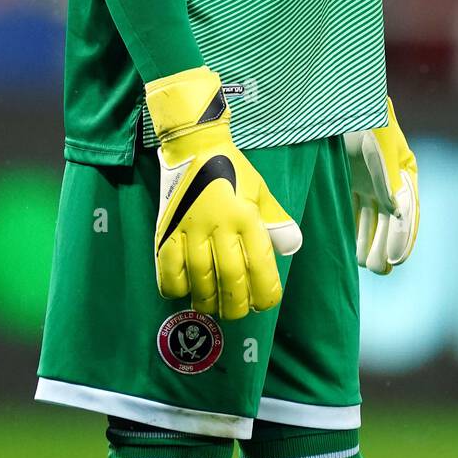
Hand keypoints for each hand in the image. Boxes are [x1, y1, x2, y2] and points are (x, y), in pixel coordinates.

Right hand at [146, 66, 301, 319]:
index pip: (260, 265)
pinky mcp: (166, 230)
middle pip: (230, 279)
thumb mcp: (261, 192)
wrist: (195, 146)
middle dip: (236, 305)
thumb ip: (276, 221)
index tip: (264, 302)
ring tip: (212, 305)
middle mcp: (219, 224)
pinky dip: (174, 287)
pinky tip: (184, 290)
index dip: (265, 293)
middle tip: (237, 311)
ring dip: (207, 300)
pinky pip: (167, 269)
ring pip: (199, 279)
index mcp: (246, 216)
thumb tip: (292, 247)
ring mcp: (190, 228)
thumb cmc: (234, 172)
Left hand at [345, 97, 418, 273]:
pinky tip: (347, 245)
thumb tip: (397, 208)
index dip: (405, 236)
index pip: (408, 210)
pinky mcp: (348, 179)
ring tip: (365, 264)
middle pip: (391, 219)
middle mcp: (389, 178)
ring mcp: (368, 179)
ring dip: (370, 241)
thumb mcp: (378, 140)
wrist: (337, 97)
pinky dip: (352, 227)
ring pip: (372, 218)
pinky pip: (353, 209)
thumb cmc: (362, 115)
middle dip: (387, 245)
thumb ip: (386, 173)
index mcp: (404, 169)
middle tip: (380, 269)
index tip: (397, 260)